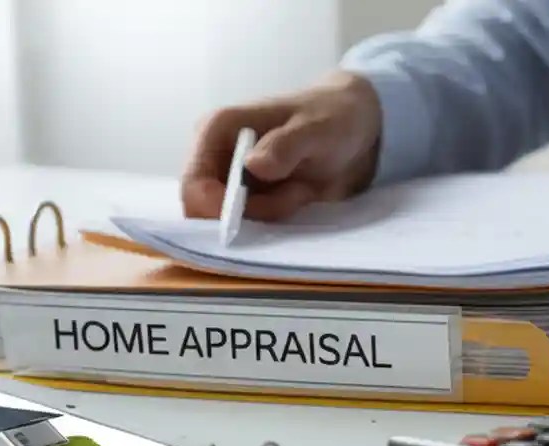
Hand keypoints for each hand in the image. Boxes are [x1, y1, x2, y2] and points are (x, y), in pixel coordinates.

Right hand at [180, 70, 382, 220]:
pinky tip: (298, 194)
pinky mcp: (246, 197)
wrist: (354, 127)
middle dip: (250, 214)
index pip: (193, 185)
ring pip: (230, 222)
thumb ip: (286, 145)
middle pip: (207, 211)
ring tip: (301, 188)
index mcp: (216, 130)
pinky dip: (274, 219)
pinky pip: (249, 224)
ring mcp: (229, 179)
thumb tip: (254, 165)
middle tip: (294, 194)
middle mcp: (214, 156)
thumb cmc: (333, 118)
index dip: (216, 209)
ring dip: (268, 215)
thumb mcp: (317, 129)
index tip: (256, 212)